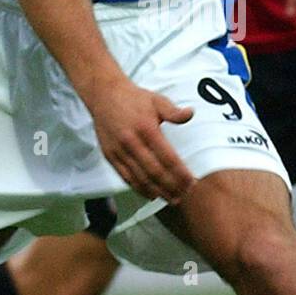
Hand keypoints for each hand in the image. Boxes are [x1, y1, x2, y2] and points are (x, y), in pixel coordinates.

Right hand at [88, 76, 194, 203]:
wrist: (104, 95)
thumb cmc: (133, 98)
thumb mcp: (157, 100)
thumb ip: (173, 111)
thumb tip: (190, 114)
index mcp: (146, 129)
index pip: (167, 157)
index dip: (180, 173)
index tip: (191, 182)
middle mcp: (132, 142)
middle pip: (154, 172)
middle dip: (171, 186)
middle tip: (184, 195)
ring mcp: (119, 151)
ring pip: (140, 178)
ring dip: (157, 191)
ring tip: (170, 199)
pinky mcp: (110, 156)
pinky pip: (126, 177)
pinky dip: (138, 188)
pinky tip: (151, 194)